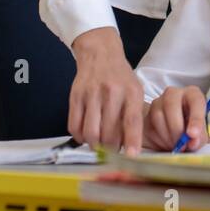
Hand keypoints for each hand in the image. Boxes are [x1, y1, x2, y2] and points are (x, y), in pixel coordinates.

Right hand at [67, 27, 143, 153]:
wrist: (100, 54)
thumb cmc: (120, 77)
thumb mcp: (135, 91)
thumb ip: (133, 116)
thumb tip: (129, 147)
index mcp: (131, 92)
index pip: (132, 120)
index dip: (132, 141)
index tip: (131, 156)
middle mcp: (112, 92)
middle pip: (109, 132)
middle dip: (110, 148)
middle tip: (111, 150)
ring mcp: (92, 94)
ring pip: (91, 132)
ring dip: (94, 145)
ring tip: (98, 143)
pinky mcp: (75, 96)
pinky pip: (74, 126)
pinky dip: (79, 137)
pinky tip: (85, 135)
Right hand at [142, 86, 209, 150]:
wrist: (174, 132)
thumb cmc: (190, 128)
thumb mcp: (200, 134)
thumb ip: (199, 138)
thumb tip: (192, 142)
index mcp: (192, 94)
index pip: (195, 100)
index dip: (195, 118)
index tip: (193, 134)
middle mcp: (174, 94)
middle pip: (171, 105)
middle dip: (177, 128)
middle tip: (182, 144)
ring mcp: (157, 102)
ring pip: (158, 117)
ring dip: (168, 136)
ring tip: (176, 145)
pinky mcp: (146, 115)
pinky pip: (150, 127)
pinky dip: (159, 139)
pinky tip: (167, 143)